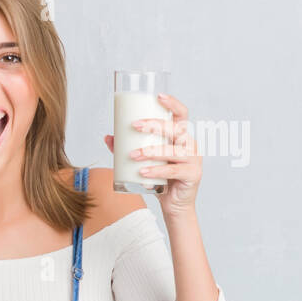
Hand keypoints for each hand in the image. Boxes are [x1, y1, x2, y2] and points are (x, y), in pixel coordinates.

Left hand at [103, 93, 201, 217]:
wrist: (174, 204)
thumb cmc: (160, 178)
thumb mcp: (144, 160)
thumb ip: (127, 148)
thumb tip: (108, 137)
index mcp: (180, 137)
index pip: (181, 114)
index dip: (172, 103)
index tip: (157, 96)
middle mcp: (190, 145)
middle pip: (175, 129)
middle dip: (154, 125)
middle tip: (134, 126)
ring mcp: (194, 160)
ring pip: (173, 151)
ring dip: (151, 151)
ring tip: (132, 155)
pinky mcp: (193, 175)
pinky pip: (173, 170)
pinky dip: (156, 170)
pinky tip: (142, 172)